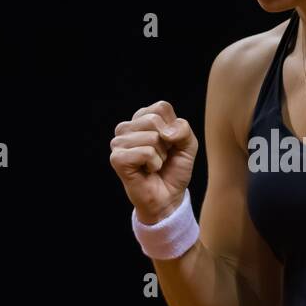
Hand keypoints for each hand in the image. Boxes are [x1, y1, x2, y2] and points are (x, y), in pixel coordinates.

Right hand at [110, 100, 198, 222]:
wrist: (168, 198)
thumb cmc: (174, 170)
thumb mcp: (188, 145)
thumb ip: (183, 130)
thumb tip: (165, 132)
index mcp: (141, 119)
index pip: (162, 107)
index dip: (174, 128)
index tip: (170, 144)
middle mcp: (126, 128)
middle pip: (155, 119)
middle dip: (167, 142)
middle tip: (161, 157)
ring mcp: (119, 143)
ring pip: (152, 137)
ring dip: (161, 156)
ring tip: (154, 165)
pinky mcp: (117, 158)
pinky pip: (146, 152)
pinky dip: (154, 164)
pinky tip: (148, 171)